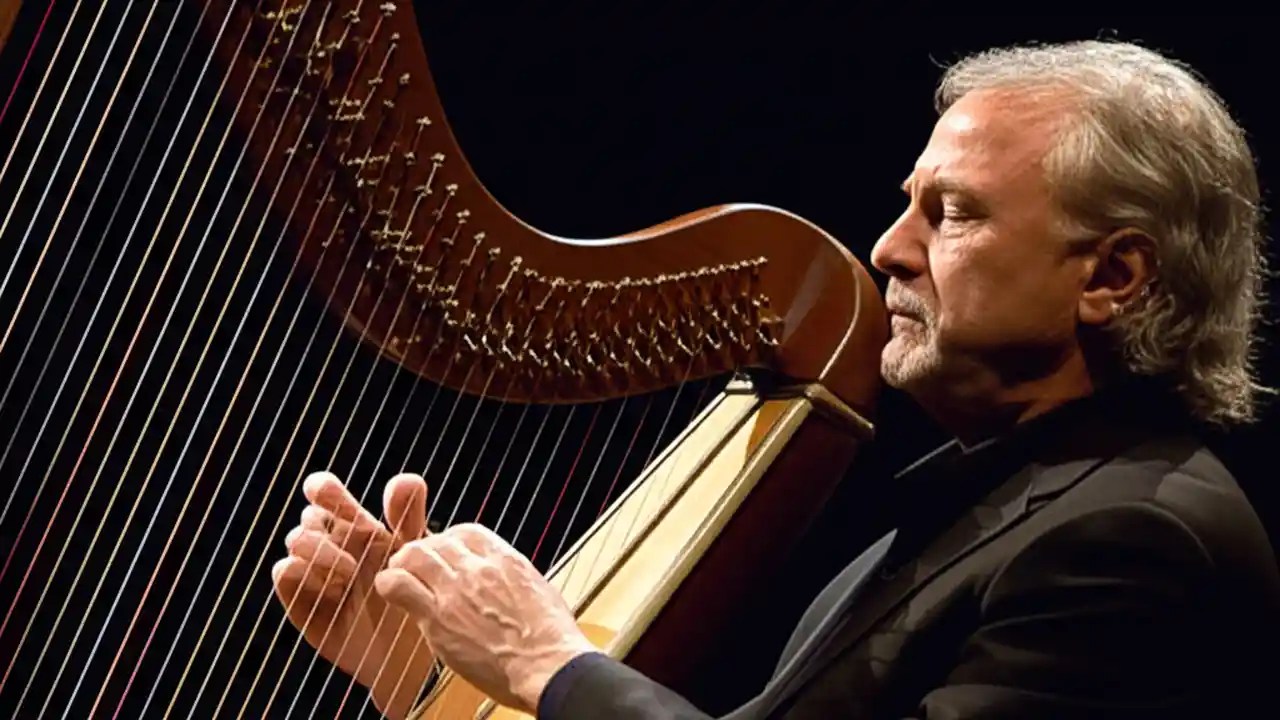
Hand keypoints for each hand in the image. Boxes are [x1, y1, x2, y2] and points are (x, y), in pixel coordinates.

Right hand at [271, 472, 435, 719]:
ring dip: (318, 551)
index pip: (327, 495)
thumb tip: (408, 478)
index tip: (323, 491)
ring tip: (347, 574)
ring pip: (294, 541)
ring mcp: (314, 573)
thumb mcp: (414, 554)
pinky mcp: (301, 600)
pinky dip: (302, 573)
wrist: (407, 654)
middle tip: (352, 552)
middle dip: (323, 528)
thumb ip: (409, 517)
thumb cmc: (414, 596)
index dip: (323, 488)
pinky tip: (330, 590)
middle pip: (308, 518)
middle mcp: (332, 546)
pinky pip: (283, 572)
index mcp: (357, 527)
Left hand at [374, 523, 597, 712]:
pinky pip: (398, 586)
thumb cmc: (551, 640)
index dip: (449, 542)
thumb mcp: (538, 591)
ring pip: (412, 555)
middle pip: (435, 541)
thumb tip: (500, 583)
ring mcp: (456, 590)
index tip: (447, 557)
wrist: (549, 666)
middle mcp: (478, 568)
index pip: (465, 532)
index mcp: (505, 559)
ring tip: (402, 580)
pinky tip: (393, 595)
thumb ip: (511, 581)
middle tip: (419, 571)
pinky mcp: (437, 618)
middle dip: (424, 553)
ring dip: (403, 566)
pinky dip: (390, 585)